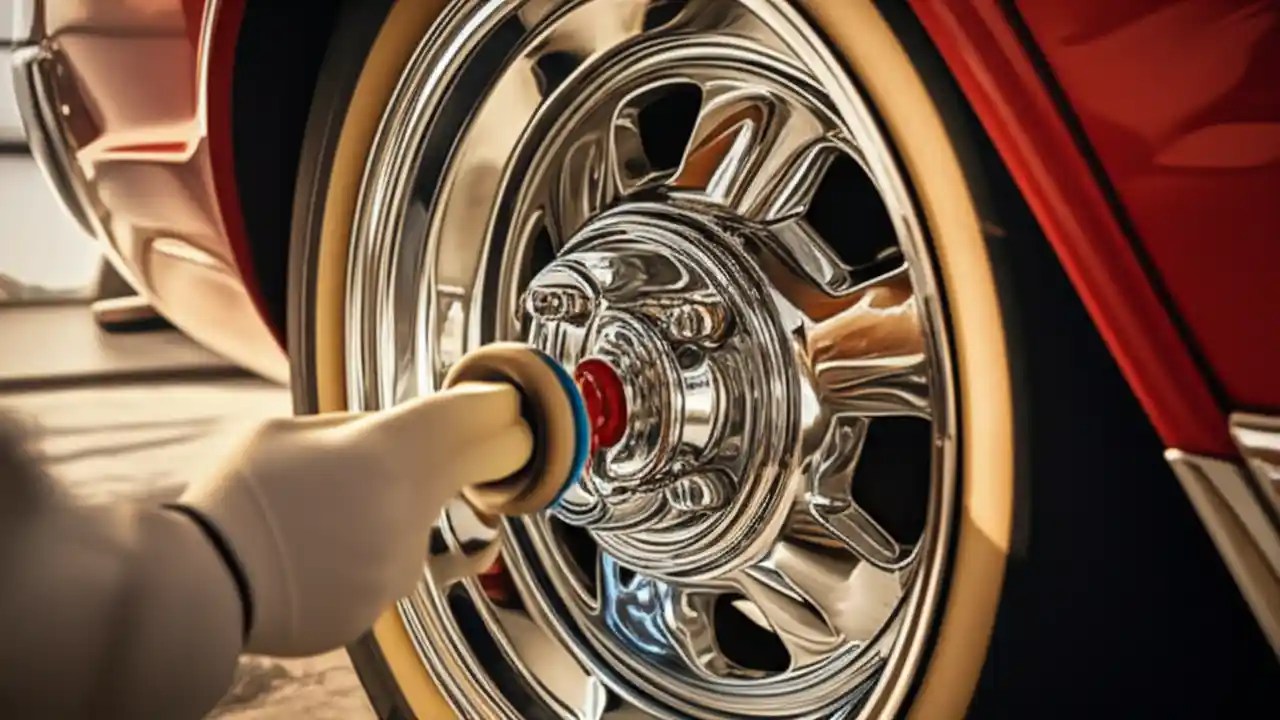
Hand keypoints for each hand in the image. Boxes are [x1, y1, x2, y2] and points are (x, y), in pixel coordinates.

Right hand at [176, 383, 532, 655]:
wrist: (201, 588)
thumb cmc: (238, 497)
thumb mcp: (287, 431)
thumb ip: (354, 429)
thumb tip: (386, 433)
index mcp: (392, 452)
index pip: (477, 418)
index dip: (495, 405)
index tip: (502, 400)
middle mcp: (411, 510)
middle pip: (469, 468)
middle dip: (475, 452)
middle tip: (477, 435)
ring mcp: (401, 564)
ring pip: (419, 520)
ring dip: (393, 509)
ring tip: (323, 508)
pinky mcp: (382, 606)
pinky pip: (386, 564)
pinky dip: (363, 554)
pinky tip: (313, 550)